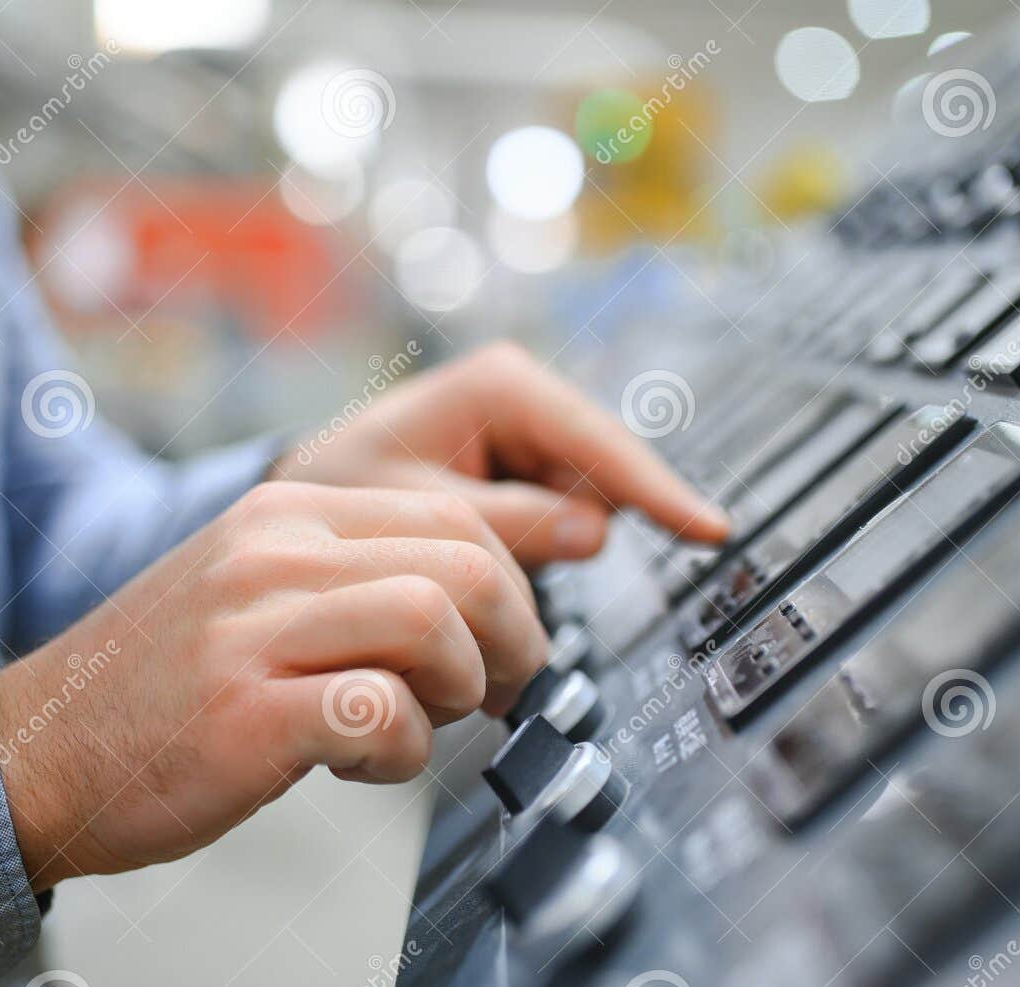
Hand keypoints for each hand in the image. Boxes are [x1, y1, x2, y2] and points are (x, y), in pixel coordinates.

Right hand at [0, 481, 546, 890]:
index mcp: (288, 514)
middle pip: (467, 561)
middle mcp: (273, 553)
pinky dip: (403, 750)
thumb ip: (360, 576)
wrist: (33, 753)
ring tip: (425, 722)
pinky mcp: (243, 713)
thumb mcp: (260, 592)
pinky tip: (364, 763)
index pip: (456, 512)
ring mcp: (254, 629)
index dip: (515, 585)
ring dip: (463, 688)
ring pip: (433, 621)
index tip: (510, 641)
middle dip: (514, 638)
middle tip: (494, 690)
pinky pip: (379, 712)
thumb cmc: (162, 688)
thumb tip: (488, 592)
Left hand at [275, 342, 729, 565]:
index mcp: (499, 387)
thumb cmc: (343, 490)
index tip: (709, 530)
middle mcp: (526, 401)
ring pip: (588, 503)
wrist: (309, 500)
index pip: (599, 442)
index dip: (656, 490)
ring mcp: (533, 436)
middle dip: (580, 527)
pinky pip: (565, 517)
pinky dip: (542, 547)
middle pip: (602, 475)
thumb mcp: (414, 508)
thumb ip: (505, 521)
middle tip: (519, 566)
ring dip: (554, 544)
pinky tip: (499, 557)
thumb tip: (592, 532)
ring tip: (487, 560)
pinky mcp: (531, 471)